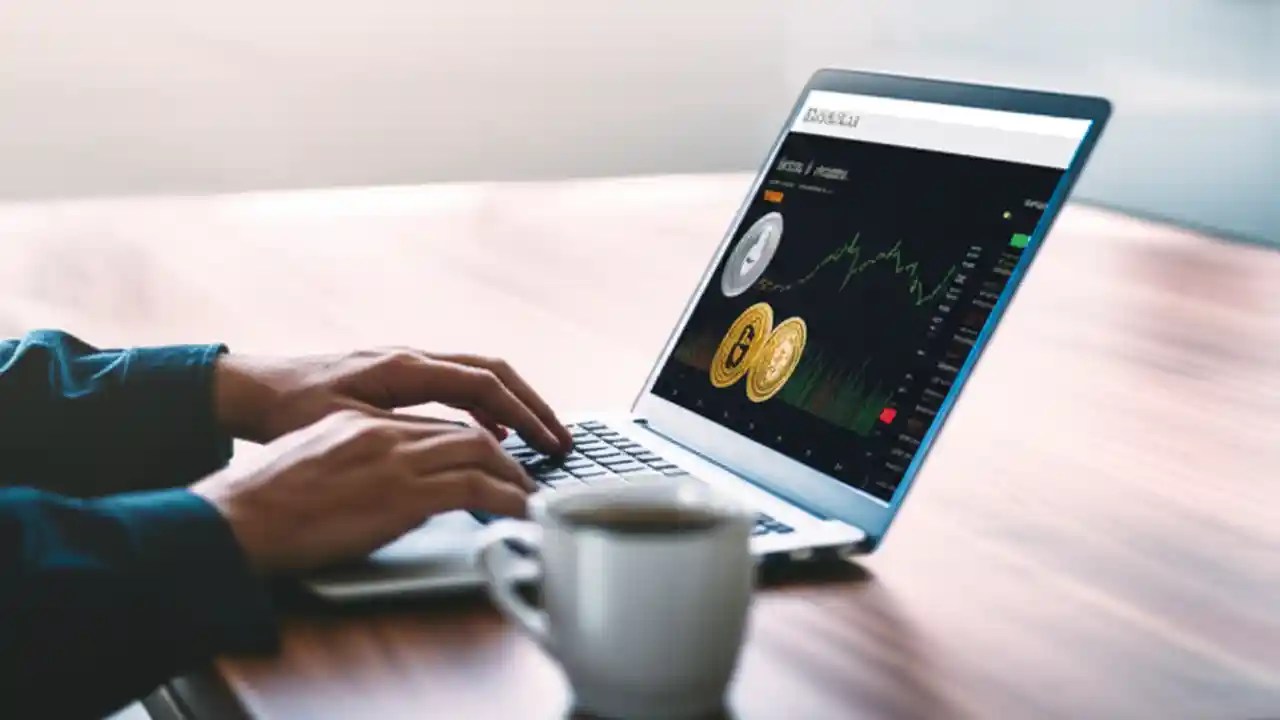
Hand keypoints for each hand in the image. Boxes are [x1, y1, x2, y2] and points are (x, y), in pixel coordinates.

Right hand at [192, 409, 534, 572]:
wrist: (235, 520)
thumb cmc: (262, 503)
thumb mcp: (314, 462)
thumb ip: (355, 460)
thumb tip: (381, 483)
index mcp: (363, 421)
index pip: (436, 419)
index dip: (475, 434)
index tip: (498, 448)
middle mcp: (384, 430)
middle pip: (468, 426)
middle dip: (511, 443)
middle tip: (533, 465)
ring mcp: (394, 459)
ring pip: (480, 451)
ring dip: (515, 472)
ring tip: (532, 492)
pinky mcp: (401, 494)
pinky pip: (475, 488)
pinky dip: (507, 497)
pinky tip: (521, 509)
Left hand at [213, 348, 572, 454]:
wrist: (250, 390)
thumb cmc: (290, 412)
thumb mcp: (347, 429)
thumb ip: (406, 434)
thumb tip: (461, 445)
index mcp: (404, 368)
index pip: (484, 385)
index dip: (524, 414)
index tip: (551, 442)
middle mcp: (411, 358)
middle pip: (493, 372)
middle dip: (533, 405)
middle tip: (562, 439)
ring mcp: (406, 364)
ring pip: (478, 375)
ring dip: (513, 403)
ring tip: (539, 437)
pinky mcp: (398, 376)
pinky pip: (457, 384)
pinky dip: (485, 405)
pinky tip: (491, 431)